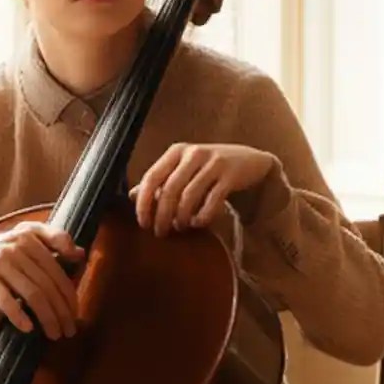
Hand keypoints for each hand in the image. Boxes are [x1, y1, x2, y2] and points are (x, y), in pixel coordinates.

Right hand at [0, 222, 84, 338]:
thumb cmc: (1, 250)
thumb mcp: (26, 238)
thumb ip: (54, 241)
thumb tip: (80, 254)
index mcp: (29, 235)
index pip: (56, 268)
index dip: (69, 292)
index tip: (75, 311)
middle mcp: (15, 246)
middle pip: (47, 284)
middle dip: (62, 310)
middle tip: (69, 330)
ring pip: (33, 294)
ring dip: (47, 317)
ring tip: (54, 333)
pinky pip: (6, 300)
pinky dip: (19, 315)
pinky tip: (28, 328)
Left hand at [131, 143, 275, 235]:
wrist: (251, 161)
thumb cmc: (211, 167)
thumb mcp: (184, 168)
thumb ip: (161, 180)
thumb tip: (132, 195)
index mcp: (177, 151)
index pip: (152, 177)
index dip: (144, 202)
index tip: (143, 223)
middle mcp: (193, 153)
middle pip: (170, 189)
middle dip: (162, 215)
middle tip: (161, 232)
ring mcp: (213, 163)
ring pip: (189, 196)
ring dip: (182, 217)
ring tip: (181, 228)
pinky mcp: (231, 175)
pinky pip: (212, 200)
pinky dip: (203, 216)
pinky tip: (198, 223)